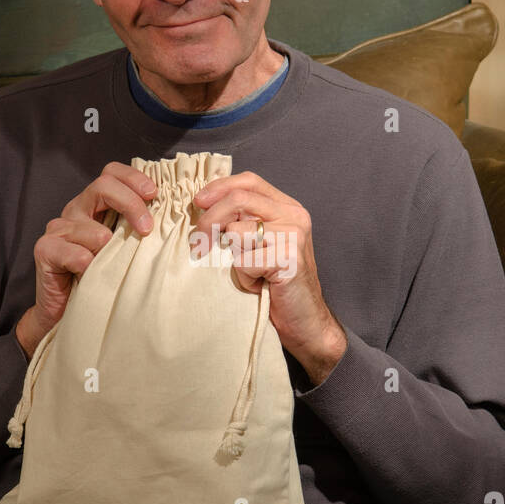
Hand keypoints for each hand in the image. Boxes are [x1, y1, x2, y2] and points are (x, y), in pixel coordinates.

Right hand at [15, 162, 158, 355]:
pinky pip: (70, 250)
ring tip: (113, 264)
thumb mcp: (127, 250)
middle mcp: (76, 210)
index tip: (155, 194)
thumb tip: (173, 220)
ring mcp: (58, 228)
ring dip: (107, 245)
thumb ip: (140, 231)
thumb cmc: (104, 280)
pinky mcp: (45, 249)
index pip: (112, 173)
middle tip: (147, 230)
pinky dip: (84, 261)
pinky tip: (90, 271)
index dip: (134, 178)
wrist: (70, 313)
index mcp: (96, 205)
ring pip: (88, 225)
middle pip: (102, 185)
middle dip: (130, 204)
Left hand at [193, 171, 346, 385]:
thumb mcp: (259, 245)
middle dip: (209, 219)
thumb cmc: (276, 285)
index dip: (219, 187)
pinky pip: (244, 260)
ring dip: (233, 256)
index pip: (249, 181)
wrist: (306, 322)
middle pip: (239, 199)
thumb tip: (203, 205)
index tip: (198, 202)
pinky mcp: (289, 259)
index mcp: (288, 208)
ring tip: (249, 272)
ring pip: (237, 231)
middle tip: (198, 242)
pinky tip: (258, 285)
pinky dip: (244, 276)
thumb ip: (242, 221)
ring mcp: (294, 236)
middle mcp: (295, 216)